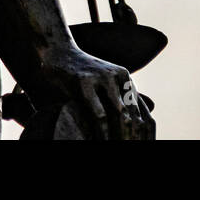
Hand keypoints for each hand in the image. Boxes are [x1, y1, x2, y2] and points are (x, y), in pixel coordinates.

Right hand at [30, 43, 152, 139]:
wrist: (55, 52)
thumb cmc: (77, 75)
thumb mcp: (101, 85)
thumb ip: (118, 99)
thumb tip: (138, 120)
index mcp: (125, 80)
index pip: (143, 114)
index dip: (144, 135)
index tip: (139, 145)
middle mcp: (119, 76)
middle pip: (135, 116)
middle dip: (133, 136)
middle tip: (131, 147)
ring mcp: (102, 77)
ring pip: (121, 115)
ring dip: (121, 136)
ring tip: (119, 146)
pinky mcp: (85, 82)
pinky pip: (99, 114)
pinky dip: (103, 132)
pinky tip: (101, 140)